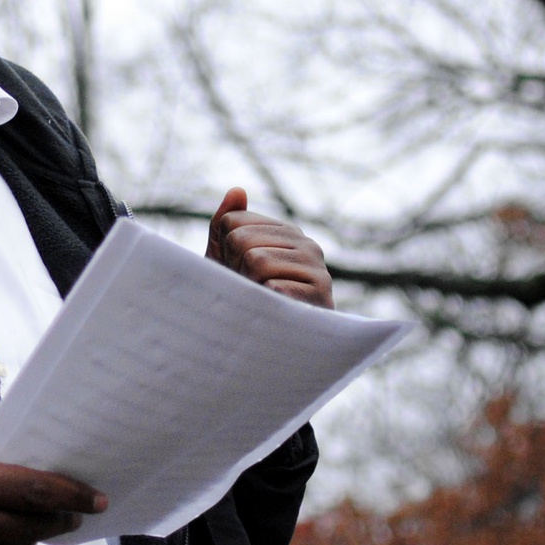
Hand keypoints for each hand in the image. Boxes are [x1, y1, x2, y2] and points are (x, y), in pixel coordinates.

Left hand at [206, 188, 332, 307]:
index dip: (224, 251)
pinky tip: (274, 315)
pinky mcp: (320, 296)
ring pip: (256, 260)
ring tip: (262, 302)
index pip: (232, 222)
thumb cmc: (246, 303)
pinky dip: (265, 305)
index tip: (238, 272)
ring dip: (249, 288)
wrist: (269, 354)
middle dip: (235, 269)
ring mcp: (317, 269)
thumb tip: (237, 190)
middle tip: (250, 290)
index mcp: (286, 232)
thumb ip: (227, 225)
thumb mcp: (227, 262)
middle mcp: (306, 244)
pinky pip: (273, 288)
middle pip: (241, 239)